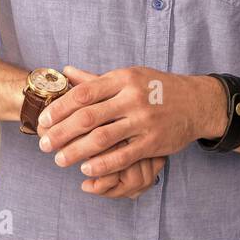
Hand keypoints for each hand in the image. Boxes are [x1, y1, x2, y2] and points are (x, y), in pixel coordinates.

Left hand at [44, 66, 166, 198]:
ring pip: (102, 138)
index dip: (60, 108)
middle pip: (88, 117)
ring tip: (60, 159)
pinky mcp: (153, 142)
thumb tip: (65, 71)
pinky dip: (102, 164)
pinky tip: (86, 169)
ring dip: (76, 151)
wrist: (196, 102)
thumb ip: (95, 78)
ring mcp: (144, 120)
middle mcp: (132, 98)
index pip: (83, 93)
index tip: (43, 120)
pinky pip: (123, 156)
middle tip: (44, 144)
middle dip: (61, 132)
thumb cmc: (156, 87)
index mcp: (123, 79)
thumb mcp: (128, 76)